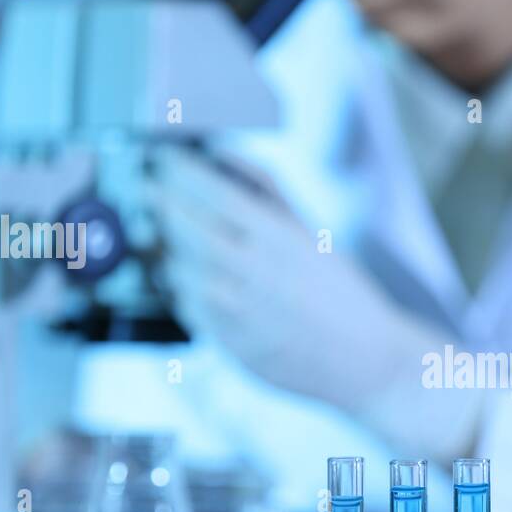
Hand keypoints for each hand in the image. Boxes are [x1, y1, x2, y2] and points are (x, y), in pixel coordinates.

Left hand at [148, 144, 482, 457]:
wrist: (364, 360)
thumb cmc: (342, 292)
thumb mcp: (311, 232)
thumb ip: (266, 188)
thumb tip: (223, 151)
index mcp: (276, 237)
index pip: (211, 192)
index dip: (179, 171)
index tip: (162, 158)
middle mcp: (251, 271)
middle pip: (183, 227)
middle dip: (159, 202)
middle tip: (147, 189)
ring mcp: (237, 311)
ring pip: (177, 270)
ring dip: (166, 248)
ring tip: (166, 235)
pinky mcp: (229, 345)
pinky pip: (187, 308)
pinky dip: (182, 289)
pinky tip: (192, 280)